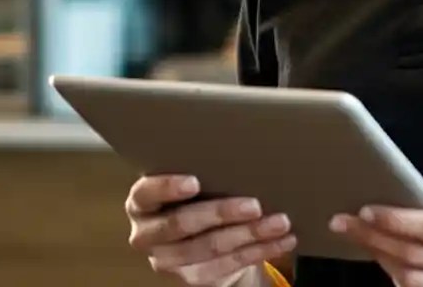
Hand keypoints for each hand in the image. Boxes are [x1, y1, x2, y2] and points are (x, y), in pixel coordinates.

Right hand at [126, 174, 296, 286]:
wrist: (203, 243)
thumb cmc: (198, 199)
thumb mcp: (194, 184)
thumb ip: (202, 171)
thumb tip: (244, 149)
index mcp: (141, 203)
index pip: (145, 194)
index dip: (167, 188)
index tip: (195, 181)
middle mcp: (147, 234)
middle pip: (181, 224)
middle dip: (221, 212)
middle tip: (254, 204)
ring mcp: (167, 261)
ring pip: (210, 247)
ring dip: (249, 234)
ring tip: (280, 222)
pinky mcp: (191, 279)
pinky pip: (228, 265)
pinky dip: (259, 251)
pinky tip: (281, 240)